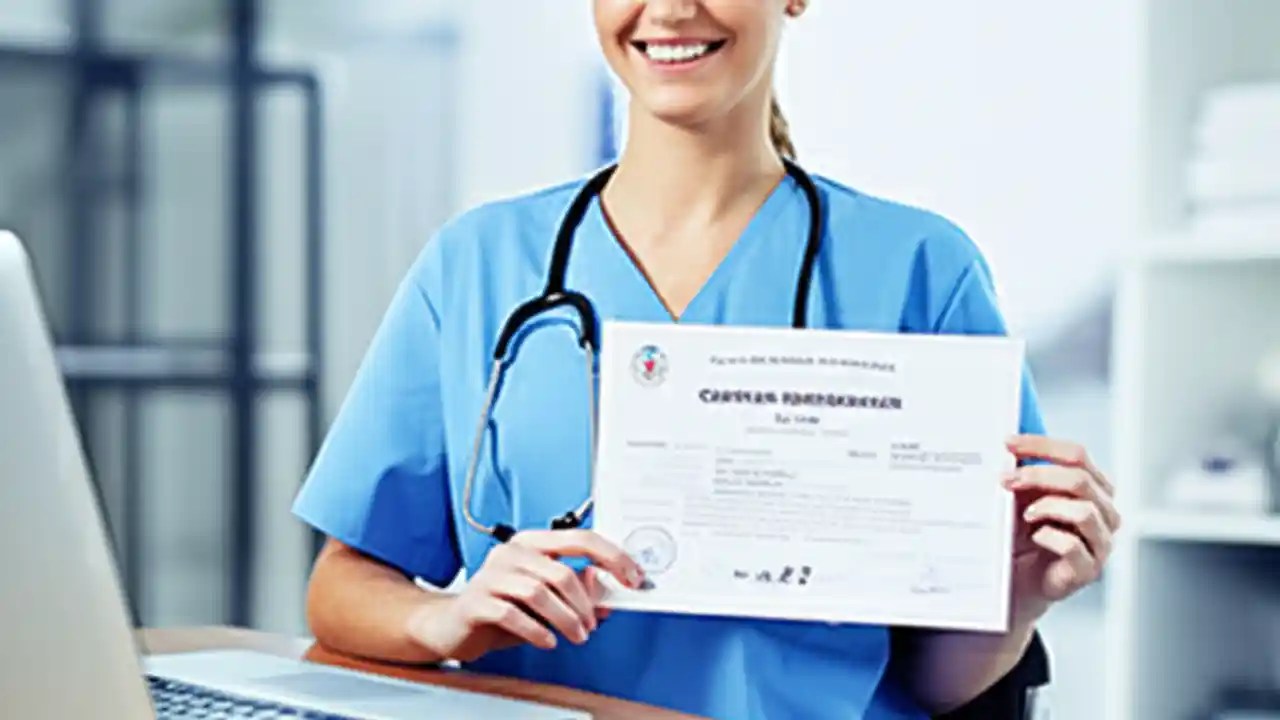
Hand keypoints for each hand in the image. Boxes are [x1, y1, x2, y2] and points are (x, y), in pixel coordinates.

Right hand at [407, 530, 643, 661]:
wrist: (451, 625)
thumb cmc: (501, 609)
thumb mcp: (545, 601)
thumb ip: (575, 594)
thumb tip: (607, 595)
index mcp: (532, 542)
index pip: (581, 538)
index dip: (612, 557)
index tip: (633, 578)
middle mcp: (511, 552)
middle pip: (562, 571)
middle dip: (585, 604)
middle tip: (593, 625)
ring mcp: (490, 574)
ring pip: (540, 592)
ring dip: (566, 619)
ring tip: (576, 636)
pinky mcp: (476, 600)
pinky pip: (512, 613)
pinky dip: (537, 630)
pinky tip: (548, 641)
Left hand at [1003, 435, 1121, 626]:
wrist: (1018, 581)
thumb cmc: (1024, 533)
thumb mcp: (1024, 497)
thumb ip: (1025, 473)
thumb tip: (1006, 446)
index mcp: (1095, 488)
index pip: (1078, 455)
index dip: (1042, 445)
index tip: (1008, 443)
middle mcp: (1105, 513)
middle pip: (1080, 480)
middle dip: (1038, 475)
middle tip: (1005, 479)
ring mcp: (1101, 543)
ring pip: (1085, 511)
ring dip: (1047, 506)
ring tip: (1024, 513)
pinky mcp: (1088, 570)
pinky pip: (1074, 547)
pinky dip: (1050, 537)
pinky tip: (1034, 537)